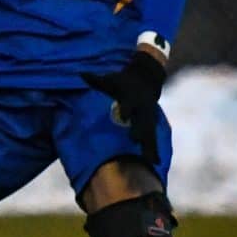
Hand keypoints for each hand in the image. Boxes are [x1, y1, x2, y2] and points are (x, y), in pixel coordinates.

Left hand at [81, 49, 167, 165]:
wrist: (145, 80)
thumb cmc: (122, 82)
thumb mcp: (110, 80)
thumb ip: (96, 80)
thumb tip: (81, 73)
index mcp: (131, 97)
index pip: (129, 103)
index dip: (126, 108)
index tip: (124, 115)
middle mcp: (141, 108)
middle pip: (141, 120)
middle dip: (139, 130)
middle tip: (135, 140)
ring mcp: (148, 117)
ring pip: (149, 132)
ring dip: (149, 145)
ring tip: (150, 160)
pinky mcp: (151, 124)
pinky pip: (153, 138)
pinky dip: (154, 149)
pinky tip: (155, 162)